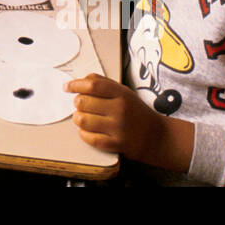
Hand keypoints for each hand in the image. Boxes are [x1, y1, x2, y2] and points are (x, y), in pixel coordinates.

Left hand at [66, 73, 193, 171]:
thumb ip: (103, 83)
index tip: (67, 87)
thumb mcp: (124, 92)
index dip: (75, 84)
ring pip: (82, 120)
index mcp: (121, 94)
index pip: (92, 85)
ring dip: (78, 118)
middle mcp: (119, 109)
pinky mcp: (116, 144)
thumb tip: (81, 80)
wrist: (158, 137)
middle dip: (77, 103)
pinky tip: (88, 130)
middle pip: (83, 102)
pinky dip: (84, 134)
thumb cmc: (136, 112)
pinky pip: (89, 138)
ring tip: (84, 117)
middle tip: (81, 105)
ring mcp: (118, 128)